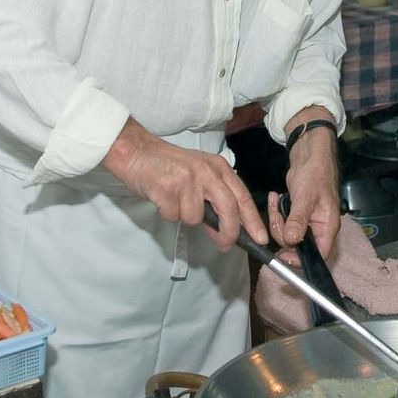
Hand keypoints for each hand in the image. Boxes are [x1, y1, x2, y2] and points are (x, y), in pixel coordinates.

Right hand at [102, 118, 267, 250]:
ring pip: (196, 218)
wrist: (137, 152)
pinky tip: (163, 198)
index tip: (260, 238)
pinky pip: (174, 216)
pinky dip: (168, 214)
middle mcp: (207, 172)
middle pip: (229, 209)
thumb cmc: (169, 166)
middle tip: (225, 245)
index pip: (242, 196)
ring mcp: (188, 180)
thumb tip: (226, 231)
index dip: (253, 220)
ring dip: (185, 217)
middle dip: (229, 232)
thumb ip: (214, 199)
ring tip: (174, 201)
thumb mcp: (199, 175)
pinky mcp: (167, 189)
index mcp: (219, 167)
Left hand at [267, 123, 339, 259]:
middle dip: (282, 233)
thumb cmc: (316, 173)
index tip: (282, 254)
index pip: (318, 255)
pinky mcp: (296, 214)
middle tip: (277, 215)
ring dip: (277, 220)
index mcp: (327, 227)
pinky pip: (283, 222)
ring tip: (276, 201)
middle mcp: (318, 228)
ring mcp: (306, 222)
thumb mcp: (306, 197)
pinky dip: (276, 213)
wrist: (310, 154)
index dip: (300, 260)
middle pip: (297, 246)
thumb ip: (298, 220)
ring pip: (286, 235)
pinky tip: (275, 199)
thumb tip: (291, 241)